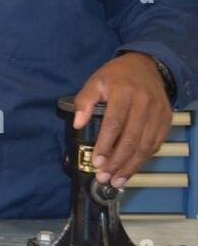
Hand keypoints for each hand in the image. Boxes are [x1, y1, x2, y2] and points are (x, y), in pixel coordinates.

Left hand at [73, 53, 172, 188]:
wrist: (146, 65)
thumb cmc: (115, 76)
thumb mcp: (95, 82)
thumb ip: (84, 101)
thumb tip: (78, 124)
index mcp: (123, 92)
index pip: (114, 124)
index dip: (106, 145)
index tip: (97, 162)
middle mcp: (144, 103)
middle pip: (131, 138)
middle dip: (117, 162)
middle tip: (104, 177)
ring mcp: (158, 112)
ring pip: (146, 145)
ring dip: (131, 166)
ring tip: (117, 180)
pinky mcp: (167, 119)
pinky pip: (156, 143)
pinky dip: (144, 158)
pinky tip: (132, 169)